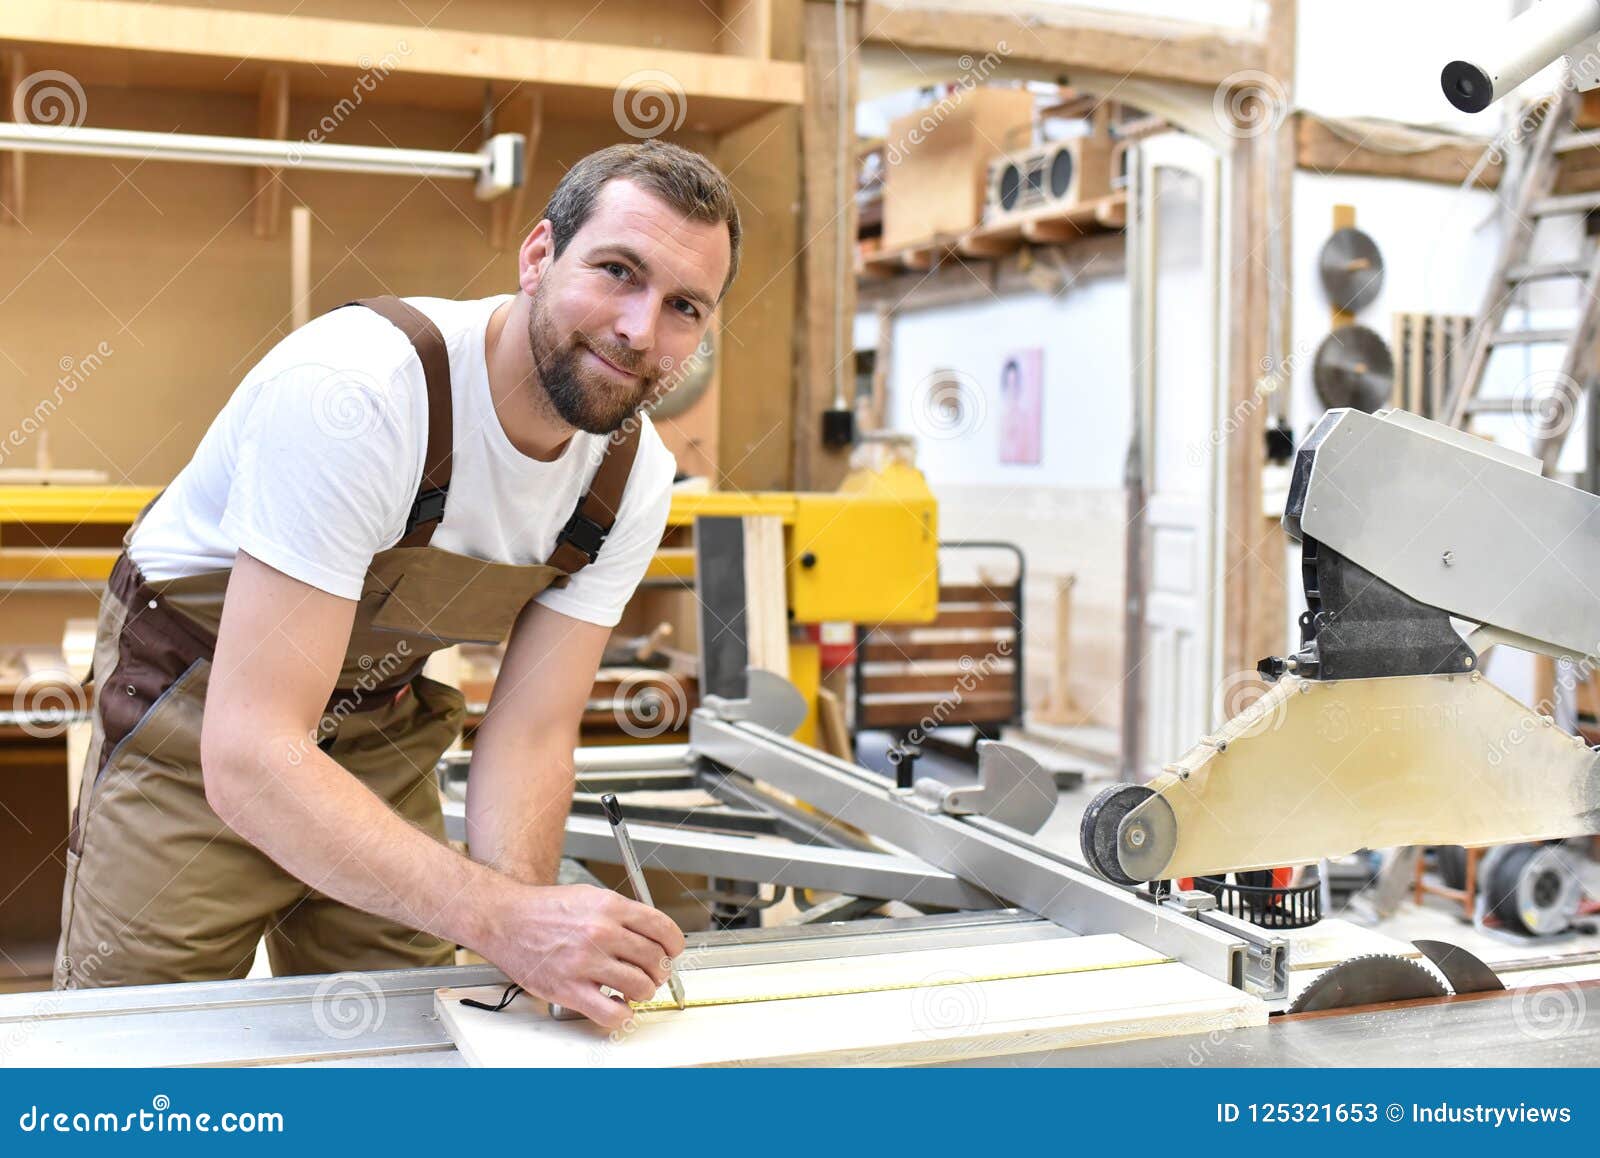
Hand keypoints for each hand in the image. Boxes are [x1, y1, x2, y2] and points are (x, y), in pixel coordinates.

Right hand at [484, 883, 684, 1027]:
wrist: (506, 920)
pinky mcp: (569, 989)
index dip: (674, 944)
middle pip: (655, 959)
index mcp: (609, 907)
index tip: (672, 950)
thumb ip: (623, 913)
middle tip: (653, 973)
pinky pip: (612, 1013)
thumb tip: (653, 933)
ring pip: (640, 987)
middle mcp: (600, 933)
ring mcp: (585, 962)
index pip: (662, 928)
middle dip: (660, 970)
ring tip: (635, 989)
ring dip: (644, 991)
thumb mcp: (591, 896)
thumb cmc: (544, 909)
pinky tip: (617, 1005)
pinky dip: (622, 1014)